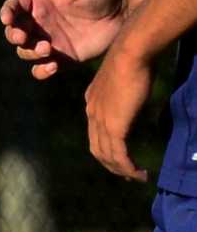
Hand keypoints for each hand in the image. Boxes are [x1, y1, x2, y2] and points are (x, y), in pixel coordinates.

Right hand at [0, 0, 123, 80]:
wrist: (123, 12)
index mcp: (37, 2)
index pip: (12, 8)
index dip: (6, 13)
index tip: (7, 19)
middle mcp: (38, 23)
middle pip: (13, 32)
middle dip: (14, 36)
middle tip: (24, 37)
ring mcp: (49, 42)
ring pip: (25, 52)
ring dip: (30, 52)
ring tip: (48, 49)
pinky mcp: (62, 59)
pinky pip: (42, 69)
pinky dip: (41, 71)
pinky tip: (53, 66)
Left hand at [84, 39, 153, 181]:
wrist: (129, 54)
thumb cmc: (130, 61)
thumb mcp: (121, 83)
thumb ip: (122, 98)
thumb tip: (133, 106)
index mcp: (91, 102)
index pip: (95, 133)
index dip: (106, 149)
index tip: (121, 159)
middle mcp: (92, 113)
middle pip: (98, 148)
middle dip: (112, 165)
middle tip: (129, 175)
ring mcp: (100, 121)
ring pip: (107, 155)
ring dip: (122, 170)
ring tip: (138, 177)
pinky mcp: (114, 126)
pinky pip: (119, 155)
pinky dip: (128, 167)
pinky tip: (139, 173)